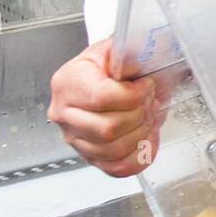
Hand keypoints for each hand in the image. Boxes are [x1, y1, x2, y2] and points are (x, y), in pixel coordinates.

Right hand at [48, 37, 162, 177]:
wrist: (109, 75)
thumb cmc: (112, 64)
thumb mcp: (119, 48)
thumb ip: (129, 53)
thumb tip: (136, 64)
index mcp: (68, 82)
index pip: (101, 98)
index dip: (133, 95)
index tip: (147, 86)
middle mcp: (64, 112)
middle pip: (107, 129)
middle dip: (140, 114)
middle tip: (151, 100)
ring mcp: (74, 138)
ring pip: (113, 150)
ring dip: (142, 133)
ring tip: (149, 115)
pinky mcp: (89, 156)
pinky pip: (116, 168)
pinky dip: (139, 156)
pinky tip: (147, 137)